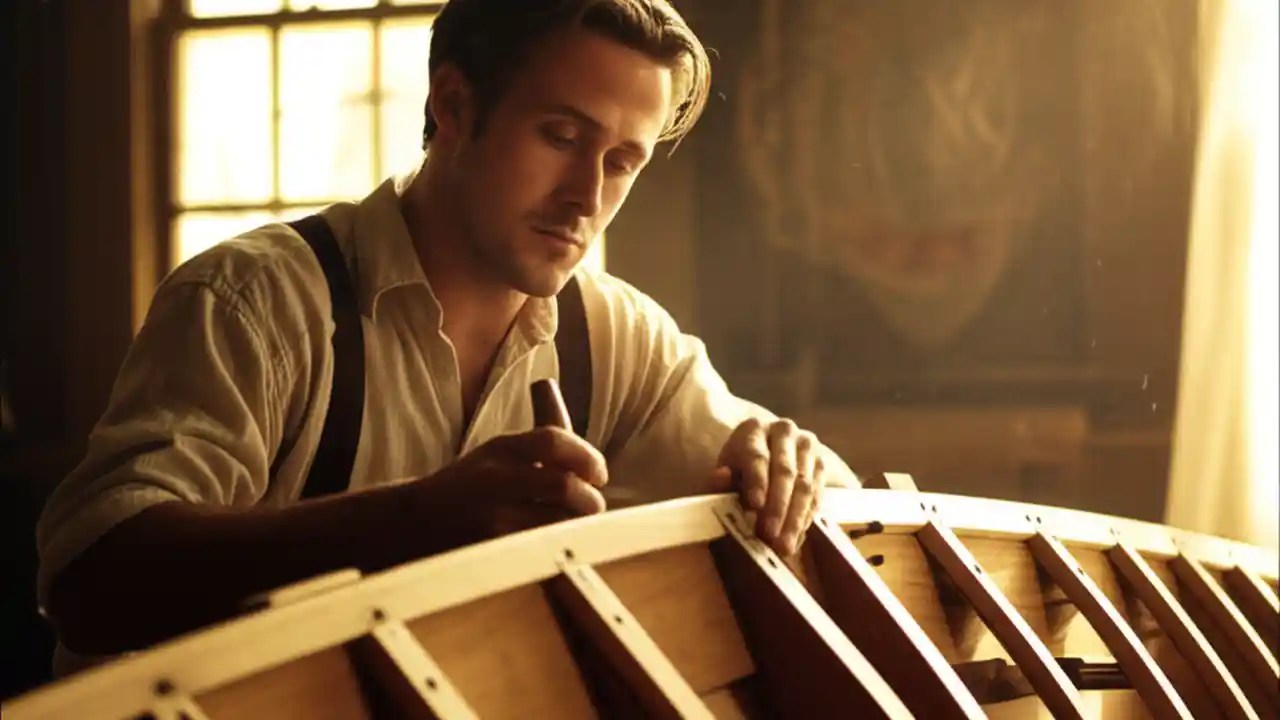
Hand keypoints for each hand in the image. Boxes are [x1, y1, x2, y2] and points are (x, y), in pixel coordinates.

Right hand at [412, 427, 608, 547]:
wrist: (413, 523)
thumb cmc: (469, 486)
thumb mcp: (497, 452)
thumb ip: (535, 435)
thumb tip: (547, 385)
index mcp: (502, 448)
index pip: (554, 439)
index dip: (587, 456)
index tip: (599, 474)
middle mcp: (495, 478)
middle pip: (564, 485)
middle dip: (590, 500)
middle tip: (592, 508)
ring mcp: (491, 517)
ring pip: (557, 522)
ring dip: (577, 527)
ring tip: (576, 530)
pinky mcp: (489, 550)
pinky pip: (539, 550)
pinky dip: (556, 548)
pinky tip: (557, 548)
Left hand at [714, 418, 824, 555]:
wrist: (766, 452)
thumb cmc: (738, 466)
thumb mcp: (725, 470)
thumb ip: (721, 479)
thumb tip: (720, 477)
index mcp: (754, 429)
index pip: (757, 456)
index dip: (757, 481)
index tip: (754, 505)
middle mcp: (785, 431)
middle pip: (784, 472)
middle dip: (778, 507)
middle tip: (770, 535)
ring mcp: (807, 447)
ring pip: (805, 485)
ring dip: (795, 519)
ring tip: (784, 546)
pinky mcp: (821, 464)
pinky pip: (817, 494)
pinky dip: (806, 518)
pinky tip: (796, 537)